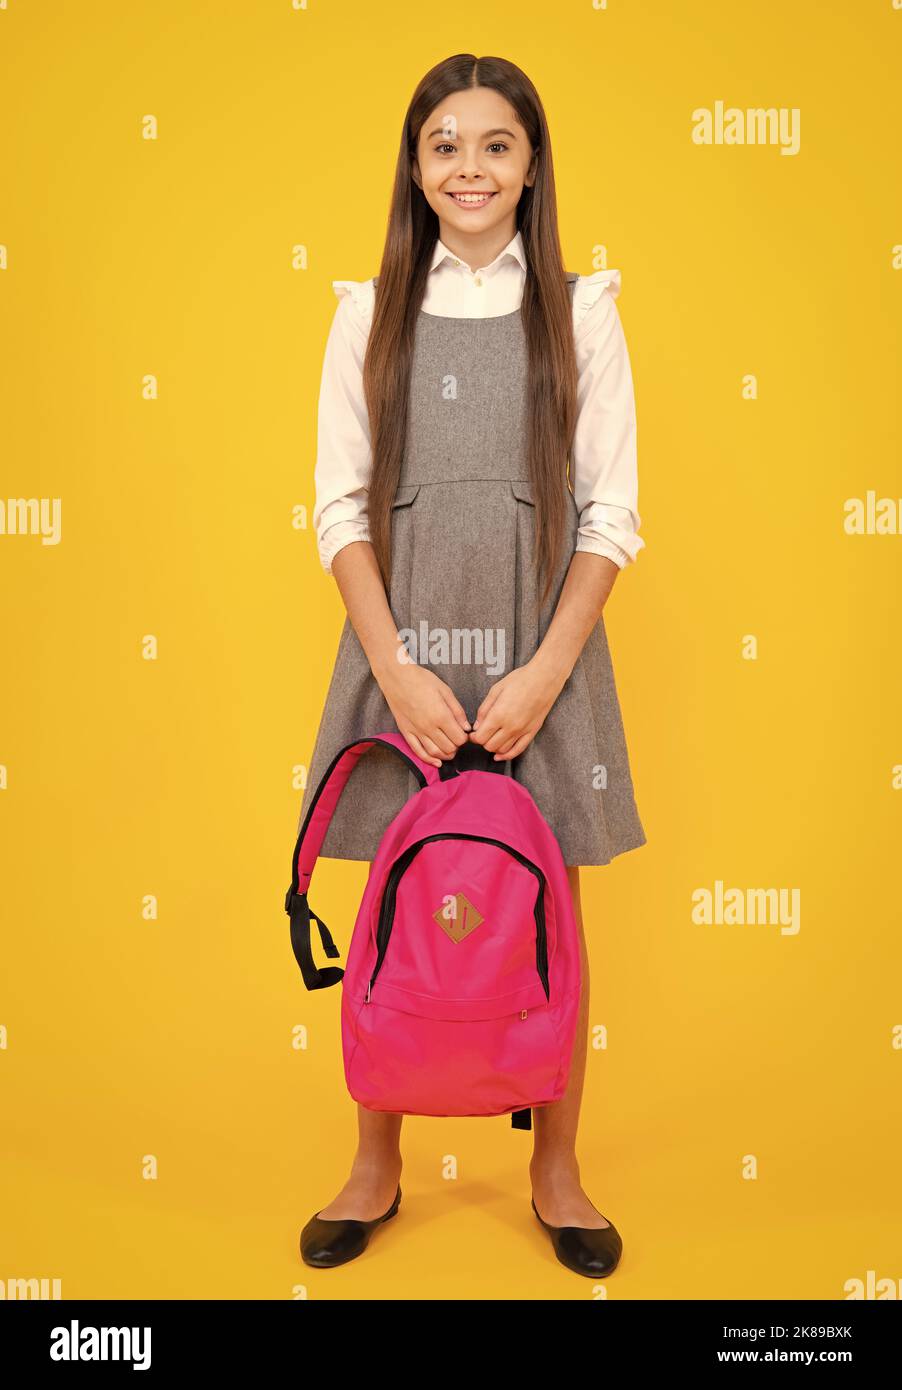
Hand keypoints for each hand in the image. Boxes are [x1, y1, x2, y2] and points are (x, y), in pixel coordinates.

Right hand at [376, 651, 470, 767]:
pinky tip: (437, 762)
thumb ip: (457, 711)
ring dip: (446, 755)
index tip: (464, 733)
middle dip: (457, 746)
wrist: (396, 677)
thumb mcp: (445, 690)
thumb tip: (466, 728)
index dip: (465, 738)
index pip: (459, 738)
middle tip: (457, 739)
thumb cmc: (421, 680)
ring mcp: (416, 731)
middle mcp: (428, 727)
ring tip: (451, 750)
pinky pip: (418, 751)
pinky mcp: (406, 732)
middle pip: (449, 748)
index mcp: (441, 715)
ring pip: (435, 753)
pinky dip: (429, 760)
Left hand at [468, 655, 568, 760]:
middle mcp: (510, 726)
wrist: (545, 678)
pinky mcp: (532, 731)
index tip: (472, 733)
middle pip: (489, 746)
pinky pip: (518, 750)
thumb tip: (476, 725)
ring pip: (502, 750)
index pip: (480, 737)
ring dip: (494, 747)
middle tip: (481, 733)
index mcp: (499, 714)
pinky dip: (507, 755)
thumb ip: (484, 710)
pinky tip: (500, 755)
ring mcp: (522, 731)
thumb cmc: (520, 679)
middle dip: (482, 741)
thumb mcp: (496, 690)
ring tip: (491, 738)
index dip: (474, 737)